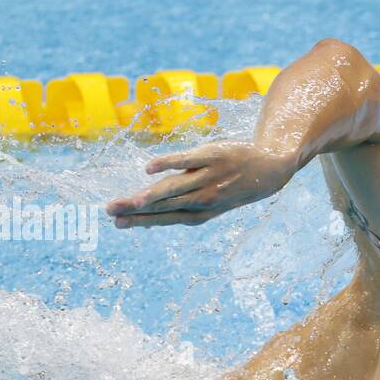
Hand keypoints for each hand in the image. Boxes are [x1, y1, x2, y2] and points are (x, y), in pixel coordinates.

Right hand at [106, 141, 294, 227]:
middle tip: (110, 212)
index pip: (166, 218)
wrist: (269, 170)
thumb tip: (145, 209)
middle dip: (137, 210)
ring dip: (151, 195)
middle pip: (165, 205)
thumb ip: (178, 203)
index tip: (117, 223)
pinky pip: (187, 160)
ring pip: (175, 188)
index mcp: (201, 212)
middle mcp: (204, 198)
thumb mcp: (209, 201)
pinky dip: (168, 164)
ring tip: (130, 202)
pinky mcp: (213, 156)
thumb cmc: (231, 186)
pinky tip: (149, 168)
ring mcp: (209, 178)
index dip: (142, 222)